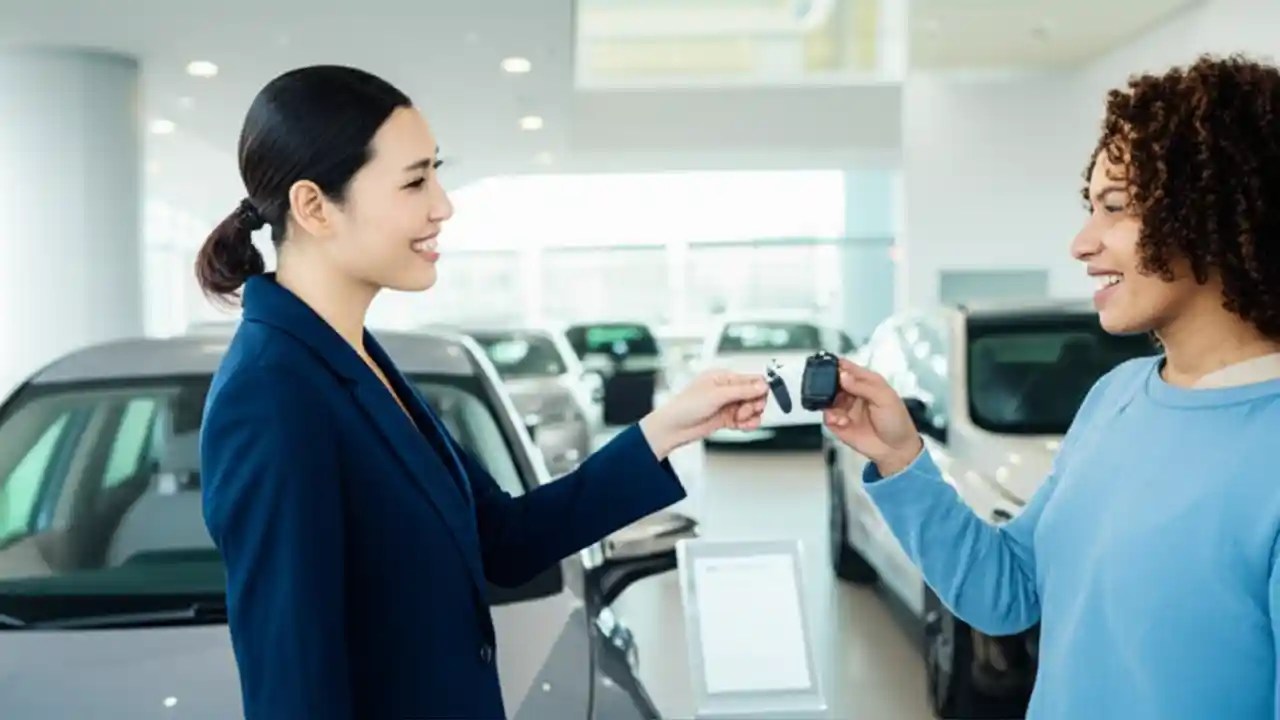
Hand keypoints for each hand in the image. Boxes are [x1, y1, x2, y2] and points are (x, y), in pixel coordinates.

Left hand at [639, 370, 768, 458]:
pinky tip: (741, 426)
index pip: (753, 380)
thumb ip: (742, 390)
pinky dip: (747, 424)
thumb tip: (763, 386)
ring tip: (740, 420)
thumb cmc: (686, 405)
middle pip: (756, 395)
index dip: (760, 390)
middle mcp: (728, 390)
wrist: (674, 427)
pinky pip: (746, 420)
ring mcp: (728, 405)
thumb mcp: (716, 395)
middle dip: (754, 405)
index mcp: (725, 378)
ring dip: (751, 416)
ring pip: (753, 409)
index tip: (759, 399)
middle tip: (744, 411)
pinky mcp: (727, 418)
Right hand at [822, 359, 922, 475]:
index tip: (826, 366)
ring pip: (827, 398)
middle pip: (833, 382)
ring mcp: (845, 408)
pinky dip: (831, 417)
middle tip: (828, 390)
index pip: (848, 368)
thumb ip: (863, 386)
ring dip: (828, 403)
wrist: (895, 450)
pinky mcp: (839, 423)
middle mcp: (853, 393)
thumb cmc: (896, 421)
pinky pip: (827, 416)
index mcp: (867, 382)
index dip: (836, 365)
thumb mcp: (885, 398)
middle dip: (827, 384)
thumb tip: (842, 376)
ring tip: (838, 411)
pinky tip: (841, 421)